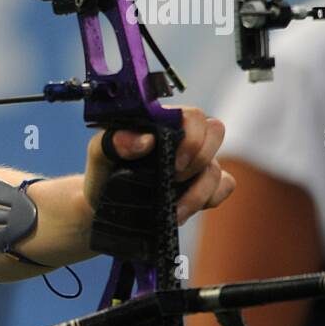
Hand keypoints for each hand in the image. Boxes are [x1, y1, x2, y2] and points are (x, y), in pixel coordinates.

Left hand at [83, 106, 235, 225]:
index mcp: (162, 123)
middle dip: (199, 160)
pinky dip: (208, 199)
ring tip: (173, 210)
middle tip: (173, 179)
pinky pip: (225, 186)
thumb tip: (146, 140)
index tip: (173, 162)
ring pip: (217, 168)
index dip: (192, 137)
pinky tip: (182, 210)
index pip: (193, 115)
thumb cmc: (104, 173)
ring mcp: (197, 162)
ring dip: (198, 193)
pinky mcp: (205, 185)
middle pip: (216, 132)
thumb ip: (115, 141)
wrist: (104, 207)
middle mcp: (184, 139)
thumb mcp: (100, 154)